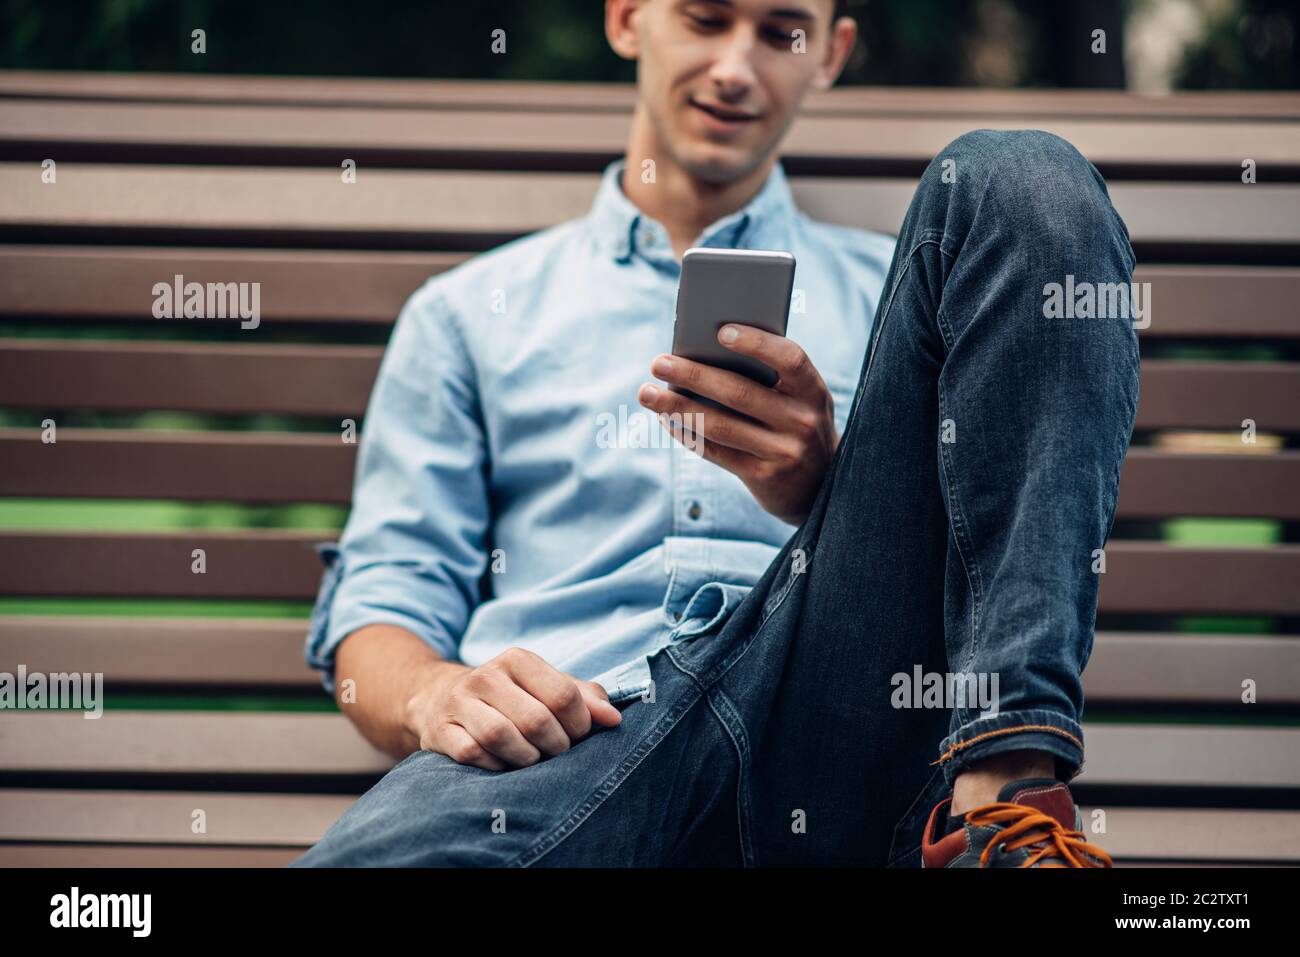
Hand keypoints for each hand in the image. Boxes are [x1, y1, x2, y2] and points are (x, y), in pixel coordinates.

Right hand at [403, 648, 621, 769]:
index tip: (579, 736)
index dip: (580, 725)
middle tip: (558, 753)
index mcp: (518, 659)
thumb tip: (614, 719)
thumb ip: (584, 698)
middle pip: (536, 720)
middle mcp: (486, 675)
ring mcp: (460, 702)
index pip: (563, 695)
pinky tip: (503, 765)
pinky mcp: (440, 730)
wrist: (439, 699)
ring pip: (501, 736)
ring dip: (526, 758)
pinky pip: (472, 754)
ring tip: (533, 760)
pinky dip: (495, 766)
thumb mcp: (545, 686)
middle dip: (556, 746)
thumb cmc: (509, 696)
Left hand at [638, 323, 839, 524]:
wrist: (822, 486)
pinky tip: (666, 420)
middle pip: (740, 392)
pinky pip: (717, 451)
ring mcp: (784, 452)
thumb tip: (703, 353)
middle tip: (658, 363)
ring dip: (678, 407)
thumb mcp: (799, 399)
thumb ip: (769, 377)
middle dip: (693, 375)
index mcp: (813, 390)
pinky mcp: (763, 476)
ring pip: (721, 425)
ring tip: (647, 394)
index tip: (721, 330)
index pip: (789, 358)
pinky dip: (687, 434)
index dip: (757, 343)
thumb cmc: (796, 424)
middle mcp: (802, 421)